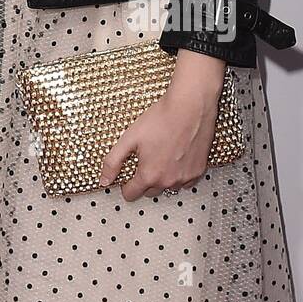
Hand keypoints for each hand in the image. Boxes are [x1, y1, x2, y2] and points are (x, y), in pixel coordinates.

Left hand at [99, 52, 225, 201]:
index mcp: (149, 175)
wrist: (189, 107)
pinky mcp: (199, 171)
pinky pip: (186, 181)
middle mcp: (168, 181)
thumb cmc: (162, 119)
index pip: (132, 194)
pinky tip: (176, 158)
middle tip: (144, 161)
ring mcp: (185, 177)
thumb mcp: (129, 138)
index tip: (127, 178)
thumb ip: (113, 161)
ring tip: (160, 156)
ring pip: (169, 187)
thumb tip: (104, 180)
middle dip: (144, 181)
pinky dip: (179, 174)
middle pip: (150, 192)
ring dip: (163, 178)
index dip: (126, 186)